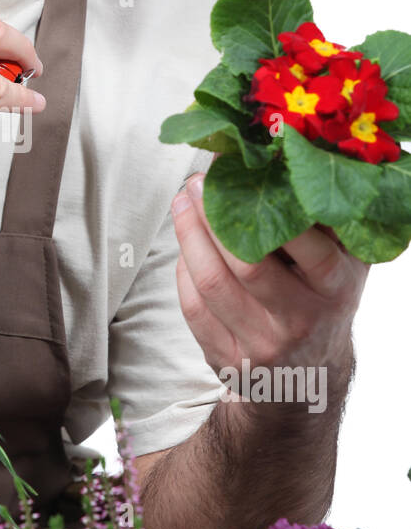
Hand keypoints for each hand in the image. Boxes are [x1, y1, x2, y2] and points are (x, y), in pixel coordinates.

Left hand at [171, 168, 368, 409]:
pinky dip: (182, 271)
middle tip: (198, 182)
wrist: (312, 374)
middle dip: (214, 217)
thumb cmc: (325, 299)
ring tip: (182, 201)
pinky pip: (194, 310)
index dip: (268, 205)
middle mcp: (301, 320)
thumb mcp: (347, 262)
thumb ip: (329, 220)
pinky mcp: (229, 360)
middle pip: (247, 265)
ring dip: (188, 236)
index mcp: (336, 288)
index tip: (242, 169)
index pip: (306, 246)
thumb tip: (286, 155)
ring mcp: (263, 345)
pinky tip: (182, 245)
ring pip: (212, 286)